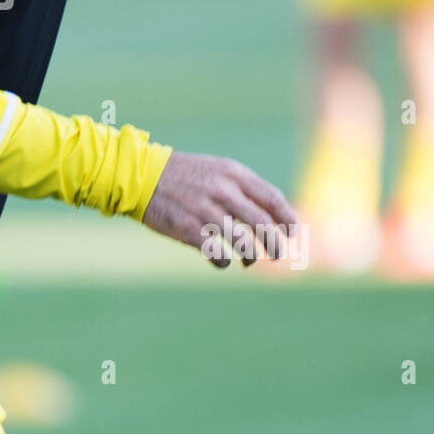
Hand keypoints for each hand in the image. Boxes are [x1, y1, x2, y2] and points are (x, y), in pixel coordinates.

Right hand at [141, 150, 297, 267]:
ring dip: (251, 256)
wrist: (142, 175)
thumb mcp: (218, 171)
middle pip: (262, 224)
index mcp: (233, 173)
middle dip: (275, 245)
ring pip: (243, 243)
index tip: (292, 233)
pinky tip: (221, 260)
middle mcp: (222, 190)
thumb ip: (244, 189)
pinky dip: (223, 261)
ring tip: (248, 260)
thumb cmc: (186, 176)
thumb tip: (274, 217)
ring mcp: (204, 209)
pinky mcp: (187, 228)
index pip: (272, 198)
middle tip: (278, 255)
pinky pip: (216, 253)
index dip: (287, 219)